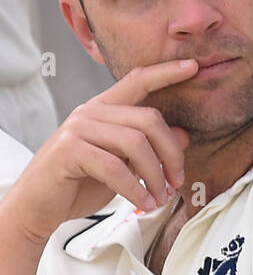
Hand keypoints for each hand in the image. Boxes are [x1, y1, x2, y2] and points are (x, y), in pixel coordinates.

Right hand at [6, 60, 195, 244]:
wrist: (37, 207)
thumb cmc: (81, 183)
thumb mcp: (123, 163)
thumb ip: (149, 147)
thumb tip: (185, 135)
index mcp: (104, 107)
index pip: (138, 80)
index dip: (166, 72)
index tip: (193, 66)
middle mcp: (90, 111)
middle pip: (149, 119)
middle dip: (172, 154)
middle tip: (177, 182)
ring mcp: (78, 128)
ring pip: (136, 143)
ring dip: (155, 175)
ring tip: (161, 197)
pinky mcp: (69, 150)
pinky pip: (115, 167)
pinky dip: (135, 188)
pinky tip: (144, 202)